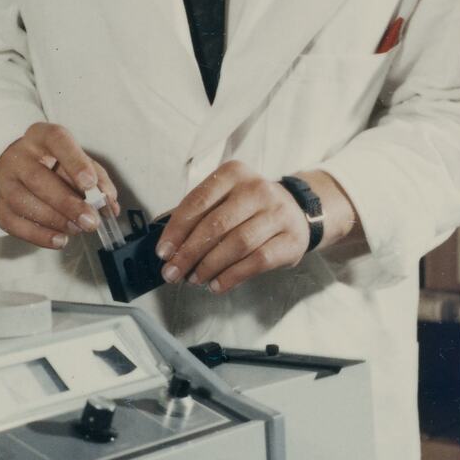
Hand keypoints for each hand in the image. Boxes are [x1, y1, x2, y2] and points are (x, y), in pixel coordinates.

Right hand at [0, 123, 119, 249]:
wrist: (18, 166)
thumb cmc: (55, 164)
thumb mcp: (79, 162)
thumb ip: (98, 181)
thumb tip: (109, 206)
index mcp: (42, 136)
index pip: (57, 141)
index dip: (74, 162)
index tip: (90, 184)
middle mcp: (19, 156)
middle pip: (37, 178)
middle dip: (66, 203)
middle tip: (90, 221)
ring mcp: (5, 180)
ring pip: (21, 201)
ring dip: (53, 220)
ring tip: (76, 229)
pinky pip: (12, 223)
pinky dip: (37, 235)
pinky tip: (59, 239)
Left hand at [155, 161, 312, 294]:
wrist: (296, 212)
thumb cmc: (248, 208)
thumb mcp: (223, 199)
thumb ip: (194, 216)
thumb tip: (165, 246)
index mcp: (233, 174)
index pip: (197, 202)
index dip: (176, 230)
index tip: (163, 252)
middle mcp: (257, 189)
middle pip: (215, 225)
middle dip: (188, 254)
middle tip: (172, 273)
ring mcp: (277, 213)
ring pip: (237, 244)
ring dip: (209, 266)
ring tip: (194, 279)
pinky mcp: (291, 239)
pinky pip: (257, 260)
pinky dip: (232, 276)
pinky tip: (217, 285)